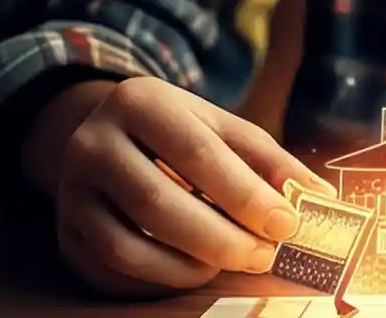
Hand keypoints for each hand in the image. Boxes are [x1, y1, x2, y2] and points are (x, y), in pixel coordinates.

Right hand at [32, 76, 333, 295]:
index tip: (287, 223)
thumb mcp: (223, 129)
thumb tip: (320, 199)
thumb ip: (271, 162)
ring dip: (189, 267)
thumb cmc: (180, 133)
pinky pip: (112, 274)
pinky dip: (160, 282)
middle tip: (264, 255)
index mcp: (139, 102)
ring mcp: (70, 192)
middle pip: (159, 205)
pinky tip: (193, 269)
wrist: (108, 134)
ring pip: (130, 248)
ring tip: (228, 260)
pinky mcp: (65, 234)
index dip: (246, 194)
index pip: (198, 154)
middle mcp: (93, 143)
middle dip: (222, 239)